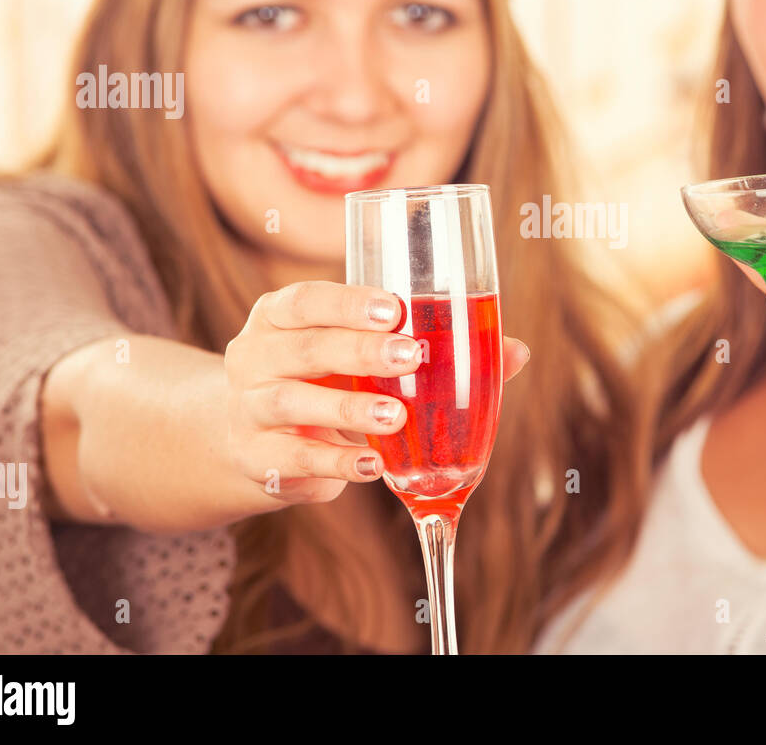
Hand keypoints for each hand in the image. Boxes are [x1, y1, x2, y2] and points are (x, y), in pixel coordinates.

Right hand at [222, 280, 528, 512]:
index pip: (306, 299)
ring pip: (290, 402)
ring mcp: (248, 408)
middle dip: (359, 351)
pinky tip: (374, 465)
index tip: (395, 308)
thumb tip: (517, 351)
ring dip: (347, 409)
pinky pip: (294, 459)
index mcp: (280, 316)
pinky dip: (336, 463)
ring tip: (396, 416)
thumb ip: (434, 350)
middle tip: (411, 356)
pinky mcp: (256, 458)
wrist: (249, 439)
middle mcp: (255, 355)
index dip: (349, 302)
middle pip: (303, 347)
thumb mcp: (361, 357)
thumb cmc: (325, 380)